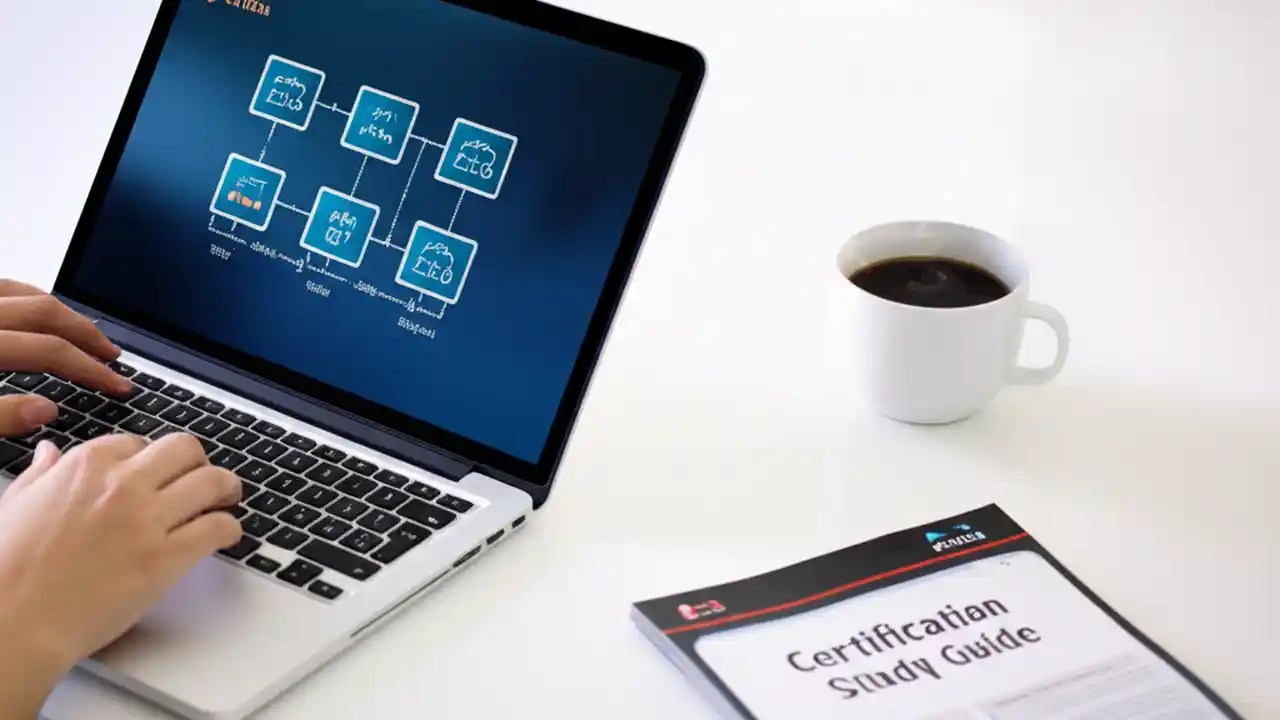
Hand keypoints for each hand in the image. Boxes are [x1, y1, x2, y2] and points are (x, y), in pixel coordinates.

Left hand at [0, 280, 132, 436]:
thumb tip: (46, 410)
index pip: (49, 351)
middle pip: (45, 312)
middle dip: (86, 334)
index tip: (116, 385)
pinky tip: (32, 311)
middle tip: (112, 355)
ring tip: (81, 331)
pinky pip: (0, 286)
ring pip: (23, 291)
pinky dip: (25, 296)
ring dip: (59, 311)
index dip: (89, 369)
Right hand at [0, 434, 241, 717]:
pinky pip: (218, 528)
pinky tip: (225, 535)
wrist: (14, 623)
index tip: (158, 474)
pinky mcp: (166, 558)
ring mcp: (147, 520)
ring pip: (213, 481)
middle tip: (203, 479)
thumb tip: (51, 451)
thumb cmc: (8, 571)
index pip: (140, 442)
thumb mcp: (15, 506)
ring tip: (228, 499)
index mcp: (86, 465)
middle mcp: (121, 484)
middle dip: (198, 462)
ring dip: (227, 487)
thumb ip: (40, 474)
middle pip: (186, 449)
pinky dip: (230, 528)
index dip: (152, 459)